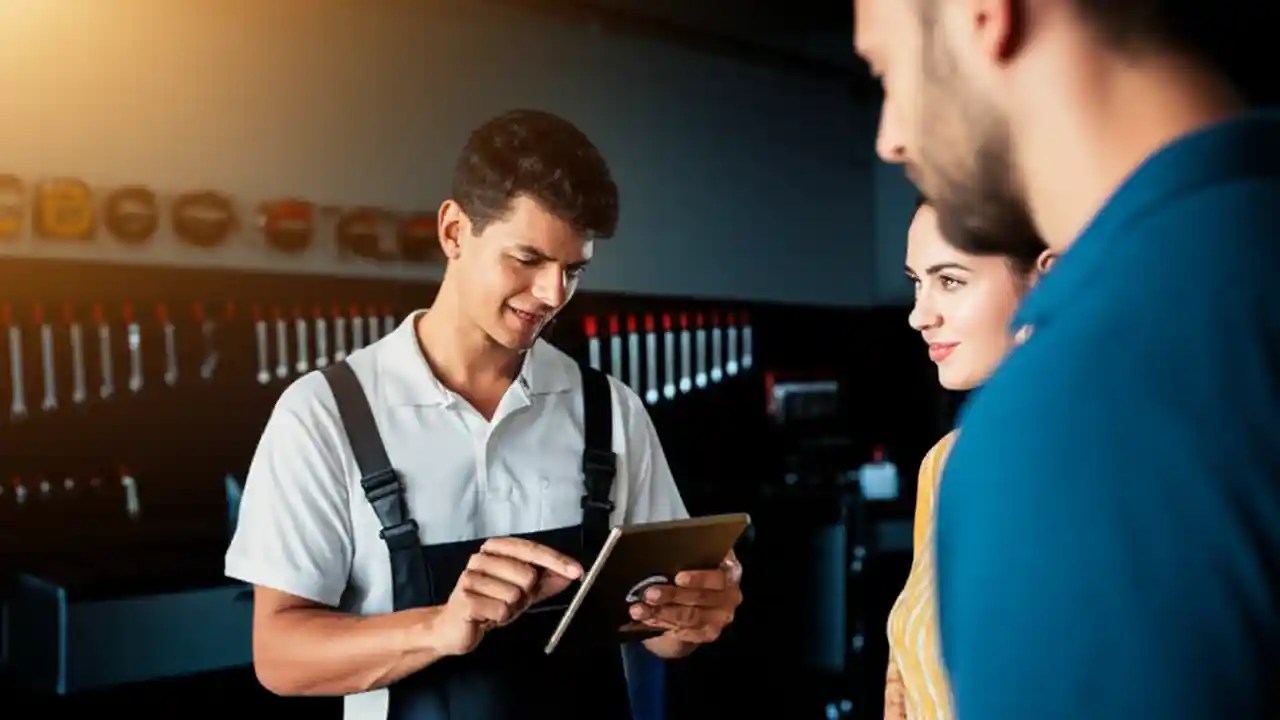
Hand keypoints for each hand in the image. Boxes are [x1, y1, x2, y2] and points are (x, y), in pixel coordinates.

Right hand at [434, 537, 582, 656]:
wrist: (455, 627)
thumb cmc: (489, 604)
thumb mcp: (523, 591)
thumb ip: (547, 581)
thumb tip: (573, 573)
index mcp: (496, 549)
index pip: (532, 549)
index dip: (557, 561)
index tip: (578, 572)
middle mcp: (481, 557)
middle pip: (527, 574)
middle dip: (526, 594)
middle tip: (512, 601)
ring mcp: (470, 577)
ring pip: (515, 594)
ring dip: (511, 608)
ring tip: (496, 608)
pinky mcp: (465, 599)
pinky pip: (501, 611)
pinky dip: (499, 618)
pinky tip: (486, 617)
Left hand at [629, 552, 742, 644]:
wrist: (689, 605)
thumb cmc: (688, 575)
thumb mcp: (690, 562)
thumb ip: (684, 558)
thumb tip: (656, 553)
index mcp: (729, 569)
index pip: (717, 575)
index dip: (699, 578)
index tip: (678, 577)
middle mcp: (731, 594)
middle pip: (701, 596)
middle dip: (672, 595)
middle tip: (649, 593)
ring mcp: (722, 617)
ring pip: (691, 616)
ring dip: (662, 612)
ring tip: (640, 608)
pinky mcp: (709, 633)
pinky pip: (684, 631)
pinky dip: (660, 623)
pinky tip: (645, 618)